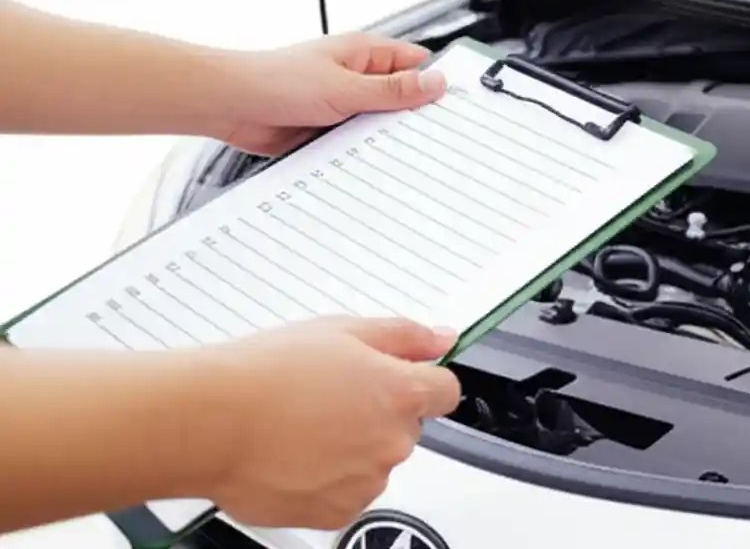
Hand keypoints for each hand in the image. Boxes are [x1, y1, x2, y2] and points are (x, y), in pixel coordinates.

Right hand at [201, 316, 461, 529]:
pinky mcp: (338, 511)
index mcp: (401, 392)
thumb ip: (404, 336)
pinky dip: (327, 478)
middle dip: (377, 412)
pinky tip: (293, 454)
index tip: (399, 377)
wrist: (211, 424)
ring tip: (302, 426)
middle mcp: (393, 441)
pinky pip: (346, 491)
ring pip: (374, 460)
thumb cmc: (266, 374)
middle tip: (327, 396)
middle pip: (406, 426)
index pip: (446, 391)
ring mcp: (367, 481)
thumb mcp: (342, 330)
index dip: (422, 380)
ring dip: (351, 446)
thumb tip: (442, 339)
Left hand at [214, 33, 446, 155]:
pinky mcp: (330, 130)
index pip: (416, 63)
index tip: (456, 106)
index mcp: (364, 54)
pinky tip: (374, 165)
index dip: (437, 82)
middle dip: (413, 117)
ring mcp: (343, 104)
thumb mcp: (345, 87)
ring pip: (380, 124)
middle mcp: (356, 77)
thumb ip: (393, 91)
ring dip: (385, 138)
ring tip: (403, 155)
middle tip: (434, 138)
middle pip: (401, 97)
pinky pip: (358, 143)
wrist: (230, 105)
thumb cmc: (277, 81)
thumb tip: (435, 84)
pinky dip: (364, 153)